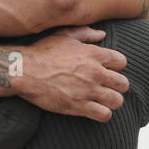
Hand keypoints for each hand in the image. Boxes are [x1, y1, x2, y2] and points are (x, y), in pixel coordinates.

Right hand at [14, 27, 128, 120]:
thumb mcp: (64, 35)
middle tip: (108, 88)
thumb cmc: (43, 52)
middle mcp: (95, 72)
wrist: (25, 71)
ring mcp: (88, 90)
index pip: (121, 62)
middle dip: (118, 86)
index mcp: (93, 54)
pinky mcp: (79, 106)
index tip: (108, 70)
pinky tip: (96, 111)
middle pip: (123, 83)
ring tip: (104, 101)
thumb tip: (102, 35)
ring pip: (117, 101)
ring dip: (112, 102)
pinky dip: (103, 114)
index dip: (116, 67)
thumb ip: (85, 33)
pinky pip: (104, 114)